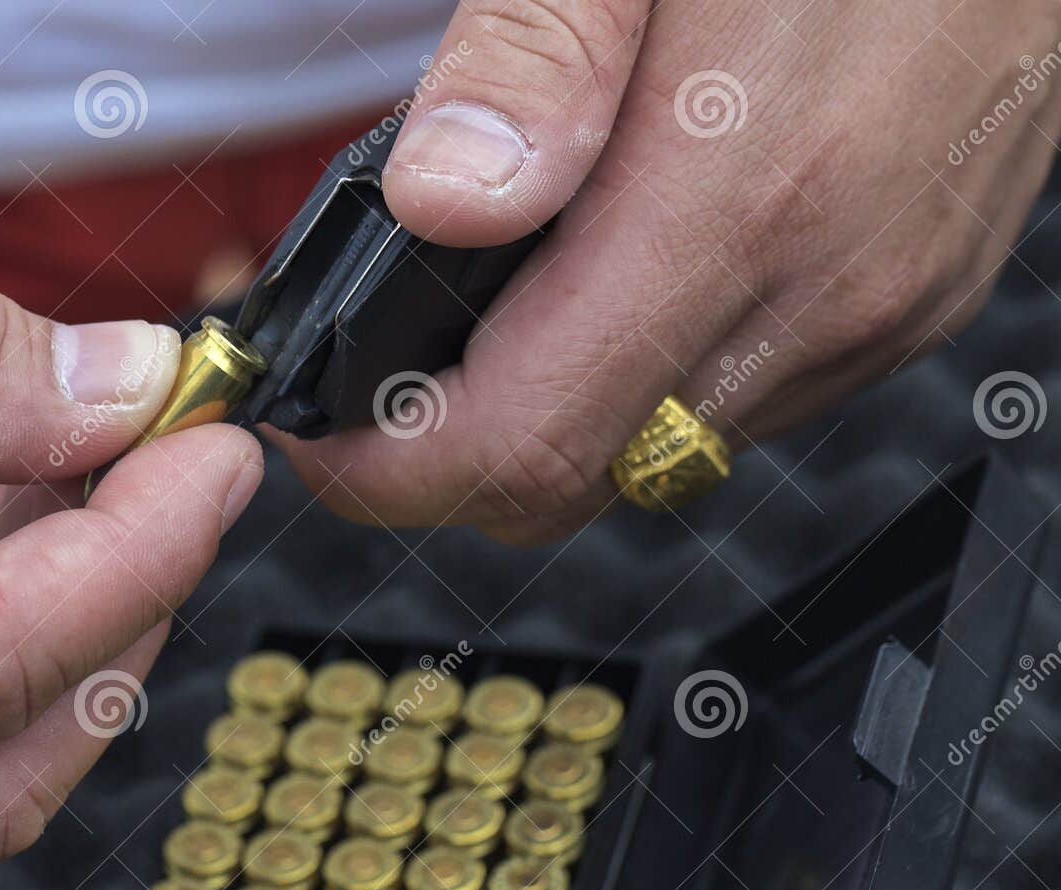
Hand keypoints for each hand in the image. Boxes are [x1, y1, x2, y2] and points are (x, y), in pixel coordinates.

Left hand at [275, 0, 1060, 541]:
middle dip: (451, 461)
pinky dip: (652, 379)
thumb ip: (530, 63)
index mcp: (735, 203)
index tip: (325, 435)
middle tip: (385, 381)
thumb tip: (443, 199)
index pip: (523, 443)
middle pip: (576, 482)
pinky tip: (632, 281)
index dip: (391, 471)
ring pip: (655, 459)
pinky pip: (741, 406)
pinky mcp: (908, 307)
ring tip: (500, 315)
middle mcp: (819, 291)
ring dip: (555, 418)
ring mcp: (876, 313)